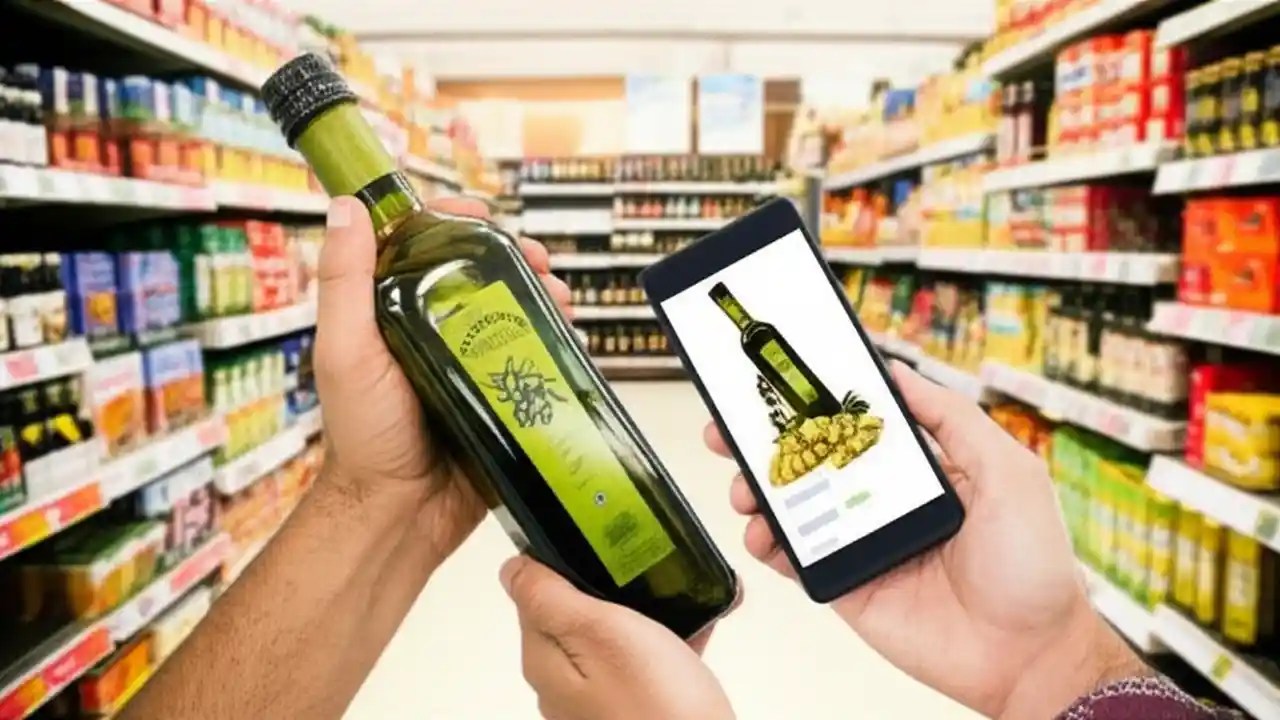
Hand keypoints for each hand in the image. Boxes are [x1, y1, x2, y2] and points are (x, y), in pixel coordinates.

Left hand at [316, 196, 571, 563]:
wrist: (403, 512)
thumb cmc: (365, 435)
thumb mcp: (346, 352)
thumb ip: (344, 283)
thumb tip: (349, 206)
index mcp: (393, 313)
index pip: (423, 247)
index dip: (453, 221)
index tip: (481, 215)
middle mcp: (433, 331)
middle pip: (479, 275)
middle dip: (515, 258)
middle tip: (539, 261)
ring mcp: (471, 363)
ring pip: (513, 313)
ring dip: (542, 295)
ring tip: (561, 299)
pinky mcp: (502, 395)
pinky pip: (532, 359)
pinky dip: (554, 340)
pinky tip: (568, 335)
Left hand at [500, 556, 733, 719]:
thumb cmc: (656, 705)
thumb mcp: (598, 632)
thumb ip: (550, 597)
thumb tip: (512, 567)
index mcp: (544, 660)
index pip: (537, 591)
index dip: (568, 562)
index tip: (606, 547)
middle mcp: (563, 684)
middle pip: (578, 612)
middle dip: (614, 585)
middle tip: (651, 567)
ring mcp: (600, 698)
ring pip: (617, 633)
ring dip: (648, 610)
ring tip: (683, 593)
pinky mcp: (635, 706)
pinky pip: (647, 659)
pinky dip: (670, 637)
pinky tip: (696, 624)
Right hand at [705, 362, 1148, 718]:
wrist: (1030, 654)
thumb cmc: (1033, 564)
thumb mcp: (1007, 471)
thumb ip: (953, 420)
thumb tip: (900, 375)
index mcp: (917, 468)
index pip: (855, 423)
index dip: (815, 402)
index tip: (780, 383)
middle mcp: (882, 500)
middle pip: (812, 460)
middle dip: (765, 441)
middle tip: (730, 428)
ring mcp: (861, 542)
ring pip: (793, 507)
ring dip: (758, 491)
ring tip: (745, 488)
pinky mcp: (847, 585)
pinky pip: (795, 559)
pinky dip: (767, 544)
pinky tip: (762, 534)